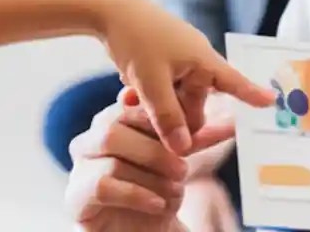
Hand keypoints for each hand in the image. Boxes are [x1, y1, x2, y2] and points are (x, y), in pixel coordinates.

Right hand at [66, 89, 234, 231]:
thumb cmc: (156, 194)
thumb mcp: (179, 162)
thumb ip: (198, 140)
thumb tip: (233, 120)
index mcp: (113, 122)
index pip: (130, 105)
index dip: (160, 117)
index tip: (189, 133)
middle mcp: (91, 140)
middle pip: (115, 122)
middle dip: (155, 145)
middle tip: (183, 166)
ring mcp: (80, 167)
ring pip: (110, 146)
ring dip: (150, 169)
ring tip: (174, 189)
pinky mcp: (77, 197)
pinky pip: (102, 183)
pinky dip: (136, 192)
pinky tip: (157, 204)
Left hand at [94, 0, 271, 152]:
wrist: (108, 7)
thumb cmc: (135, 40)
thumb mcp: (151, 84)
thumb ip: (168, 118)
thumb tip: (185, 148)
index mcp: (202, 60)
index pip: (234, 82)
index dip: (252, 95)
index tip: (274, 103)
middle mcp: (195, 57)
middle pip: (195, 101)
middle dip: (175, 115)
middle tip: (149, 121)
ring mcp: (177, 55)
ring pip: (174, 95)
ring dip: (156, 105)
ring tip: (130, 103)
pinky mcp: (161, 55)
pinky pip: (161, 84)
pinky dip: (148, 92)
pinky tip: (127, 93)